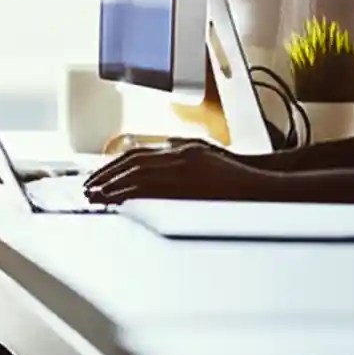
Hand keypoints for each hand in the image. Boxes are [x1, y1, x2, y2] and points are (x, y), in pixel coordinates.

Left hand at [84, 141, 276, 203]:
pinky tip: (117, 204)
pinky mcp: (189, 188)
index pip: (139, 155)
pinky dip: (131, 197)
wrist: (265, 186)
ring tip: (94, 197)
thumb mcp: (208, 158)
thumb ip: (182, 155)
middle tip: (88, 188)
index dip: (115, 166)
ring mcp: (184, 171)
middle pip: (132, 164)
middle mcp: (179, 155)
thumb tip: (161, 154)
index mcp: (182, 149)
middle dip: (107, 176)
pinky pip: (151, 193)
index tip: (99, 177)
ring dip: (113, 187)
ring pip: (137, 177)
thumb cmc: (239, 177)